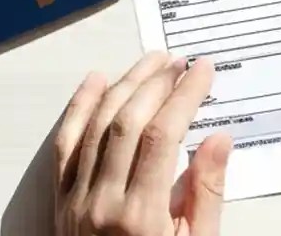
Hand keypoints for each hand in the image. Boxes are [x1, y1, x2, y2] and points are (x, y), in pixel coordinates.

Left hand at [53, 53, 232, 235]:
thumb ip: (206, 193)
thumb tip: (218, 140)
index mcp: (140, 217)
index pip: (163, 134)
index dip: (184, 95)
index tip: (202, 71)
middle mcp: (101, 203)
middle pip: (127, 121)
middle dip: (156, 83)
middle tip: (180, 62)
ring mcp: (76, 200)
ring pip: (96, 124)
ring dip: (124, 84)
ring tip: (151, 63)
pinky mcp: (61, 200)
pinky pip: (66, 143)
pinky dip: (79, 107)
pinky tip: (96, 81)